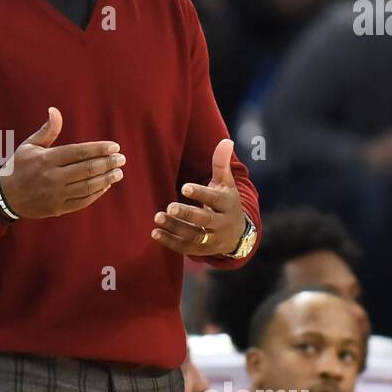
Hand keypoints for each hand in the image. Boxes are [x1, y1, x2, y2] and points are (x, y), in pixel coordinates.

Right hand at [0, 107, 124, 218]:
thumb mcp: (29, 146)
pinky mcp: (58, 208)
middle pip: (87, 169)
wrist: (4, 196)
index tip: (114, 146)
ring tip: (118, 172)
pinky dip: (96, 193)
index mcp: (47, 159)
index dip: (99, 149)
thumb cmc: (19, 166)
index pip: (79, 152)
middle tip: (121, 159)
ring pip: (88, 186)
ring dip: (106, 179)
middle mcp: (52, 177)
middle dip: (108, 163)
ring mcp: (56, 194)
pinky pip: (82, 201)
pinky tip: (105, 186)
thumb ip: (47, 130)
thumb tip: (54, 110)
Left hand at [152, 138, 245, 255]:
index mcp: (227, 204)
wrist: (237, 234)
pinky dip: (170, 242)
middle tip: (169, 207)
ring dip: (175, 228)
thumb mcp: (225, 184)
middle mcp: (221, 224)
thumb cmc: (226, 202)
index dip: (201, 194)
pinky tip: (155, 233)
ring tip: (157, 218)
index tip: (184, 187)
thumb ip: (221, 164)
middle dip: (187, 214)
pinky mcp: (202, 251)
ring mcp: (212, 239)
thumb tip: (226, 141)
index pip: (215, 200)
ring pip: (194, 236)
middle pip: (205, 221)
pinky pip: (185, 248)